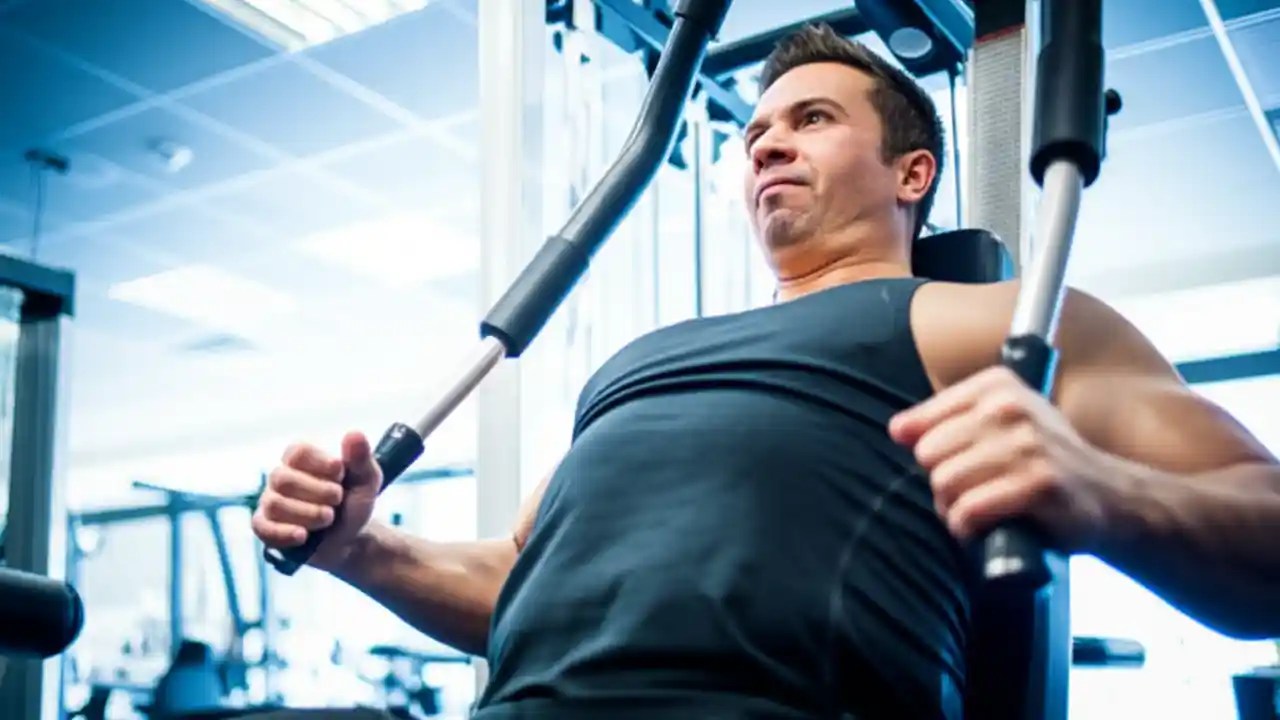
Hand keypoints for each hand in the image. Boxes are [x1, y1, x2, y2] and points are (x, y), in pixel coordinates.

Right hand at [251, 432, 382, 572]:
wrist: (350, 539)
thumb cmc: (353, 502)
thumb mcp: (366, 480)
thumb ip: (361, 458)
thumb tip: (354, 434)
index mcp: (302, 459)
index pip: (297, 452)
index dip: (320, 463)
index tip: (340, 472)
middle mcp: (281, 477)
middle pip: (284, 479)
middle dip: (317, 492)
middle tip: (338, 499)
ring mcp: (270, 502)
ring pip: (275, 505)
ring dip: (308, 514)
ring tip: (328, 518)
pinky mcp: (265, 527)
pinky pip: (263, 528)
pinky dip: (284, 533)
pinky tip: (302, 535)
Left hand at [888, 366, 1115, 552]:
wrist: (1110, 496)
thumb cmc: (1043, 460)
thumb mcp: (998, 425)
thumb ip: (944, 421)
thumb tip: (897, 430)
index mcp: (997, 386)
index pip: (923, 423)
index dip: (929, 452)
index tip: (954, 463)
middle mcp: (1012, 407)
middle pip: (929, 455)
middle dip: (942, 483)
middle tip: (970, 492)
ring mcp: (1028, 444)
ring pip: (945, 483)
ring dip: (953, 509)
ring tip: (978, 510)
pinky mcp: (1039, 484)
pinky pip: (969, 510)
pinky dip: (967, 527)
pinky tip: (983, 527)